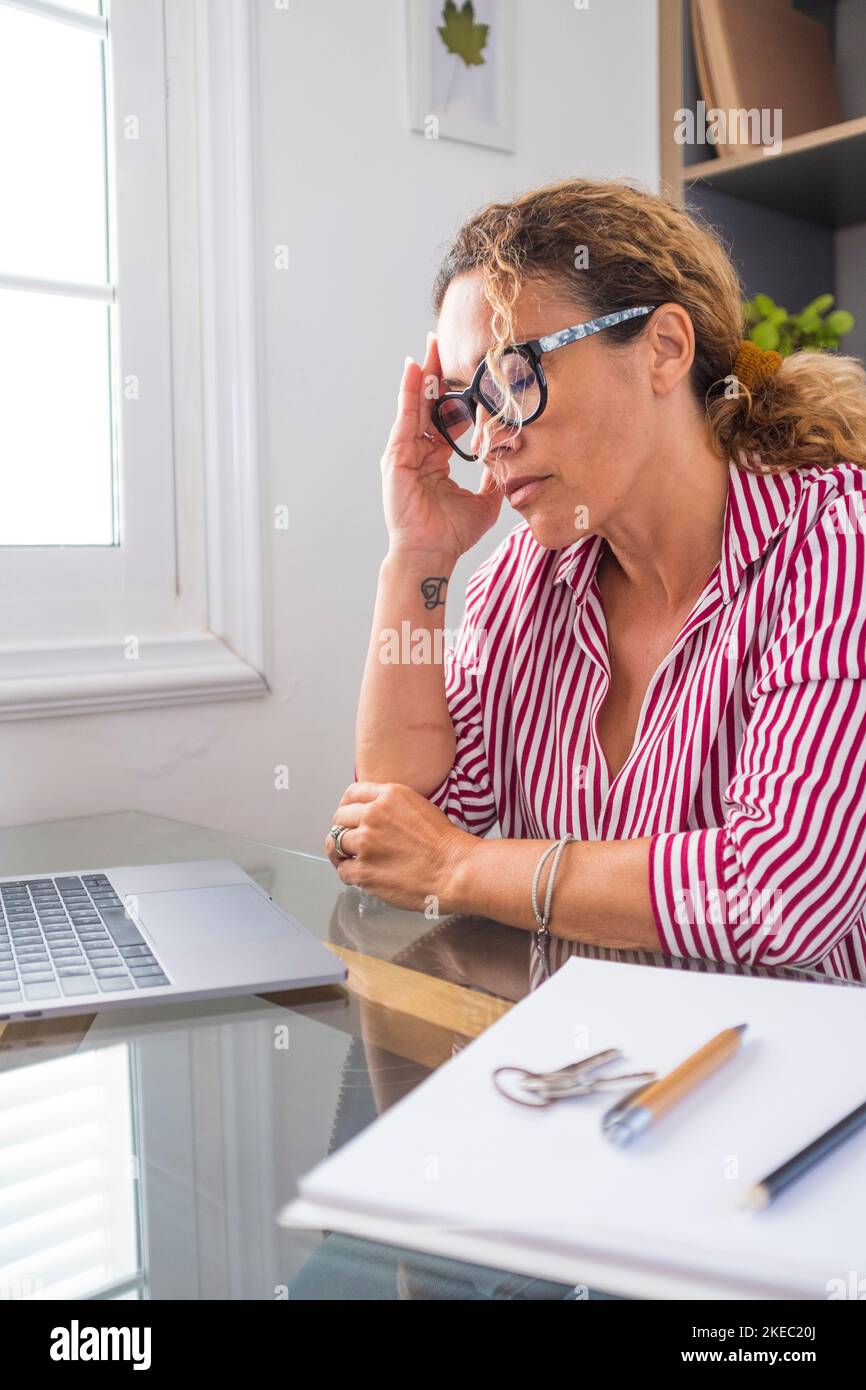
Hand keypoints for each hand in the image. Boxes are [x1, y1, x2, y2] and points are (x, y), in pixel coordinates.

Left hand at [324, 781, 475, 914]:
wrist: (456, 870)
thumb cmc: (445, 844)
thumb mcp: (418, 806)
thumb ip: (391, 805)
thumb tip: (371, 813)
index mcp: (388, 796)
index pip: (350, 795)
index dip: (346, 808)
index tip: (347, 817)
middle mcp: (373, 815)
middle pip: (339, 819)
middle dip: (342, 830)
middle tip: (350, 842)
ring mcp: (365, 844)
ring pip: (336, 845)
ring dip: (343, 854)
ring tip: (354, 860)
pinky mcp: (364, 871)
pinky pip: (343, 871)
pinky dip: (350, 875)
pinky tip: (363, 876)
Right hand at [381, 334, 501, 561]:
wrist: (432, 554)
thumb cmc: (452, 533)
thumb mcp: (485, 500)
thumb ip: (496, 476)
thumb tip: (513, 459)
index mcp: (435, 459)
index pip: (448, 418)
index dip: (459, 395)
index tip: (474, 372)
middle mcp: (418, 452)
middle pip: (429, 404)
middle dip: (437, 373)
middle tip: (446, 341)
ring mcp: (405, 452)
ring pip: (417, 404)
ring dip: (423, 373)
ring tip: (431, 344)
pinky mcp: (396, 456)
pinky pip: (405, 417)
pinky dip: (408, 392)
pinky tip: (414, 367)